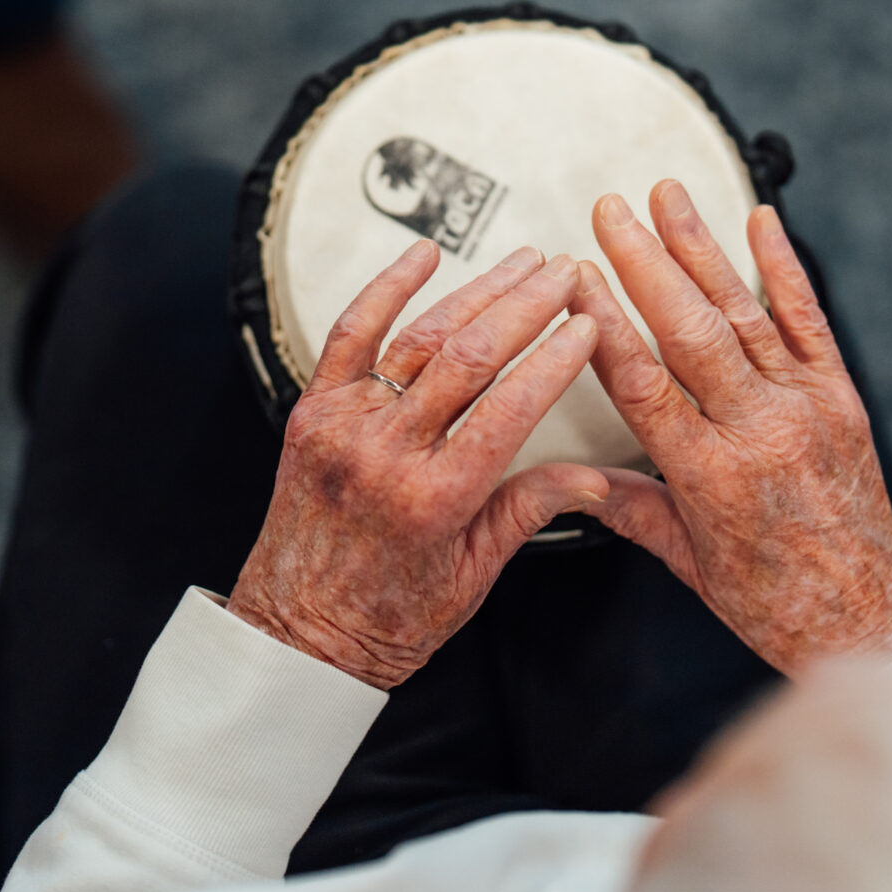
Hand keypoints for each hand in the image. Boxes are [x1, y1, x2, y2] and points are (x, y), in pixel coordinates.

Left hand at [229, 242, 607, 688]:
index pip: (511, 408)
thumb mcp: (474, 575)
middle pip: (470, 358)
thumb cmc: (387, 617)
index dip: (556, 359)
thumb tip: (594, 478)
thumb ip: (528, 510)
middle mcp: (385, 455)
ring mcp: (343, 428)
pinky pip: (350, 336)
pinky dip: (387, 290)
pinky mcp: (311, 413)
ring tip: (524, 264)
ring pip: (419, 339)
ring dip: (478, 292)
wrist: (297, 635)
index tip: (589, 326)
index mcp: (435, 500)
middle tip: (567, 276)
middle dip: (527, 307)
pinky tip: (423, 257)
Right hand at [573, 181, 891, 673]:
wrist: (870, 620)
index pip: (642, 382)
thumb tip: (568, 476)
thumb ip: (629, 509)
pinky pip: (809, 321)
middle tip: (609, 208)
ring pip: (743, 313)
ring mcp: (805, 407)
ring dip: (700, 248)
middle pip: (689, 331)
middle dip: (645, 261)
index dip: (604, 322)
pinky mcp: (841, 397)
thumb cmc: (775, 603)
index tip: (572, 274)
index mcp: (710, 477)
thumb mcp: (688, 564)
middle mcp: (759, 431)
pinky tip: (762, 222)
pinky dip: (784, 268)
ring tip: (667, 194)